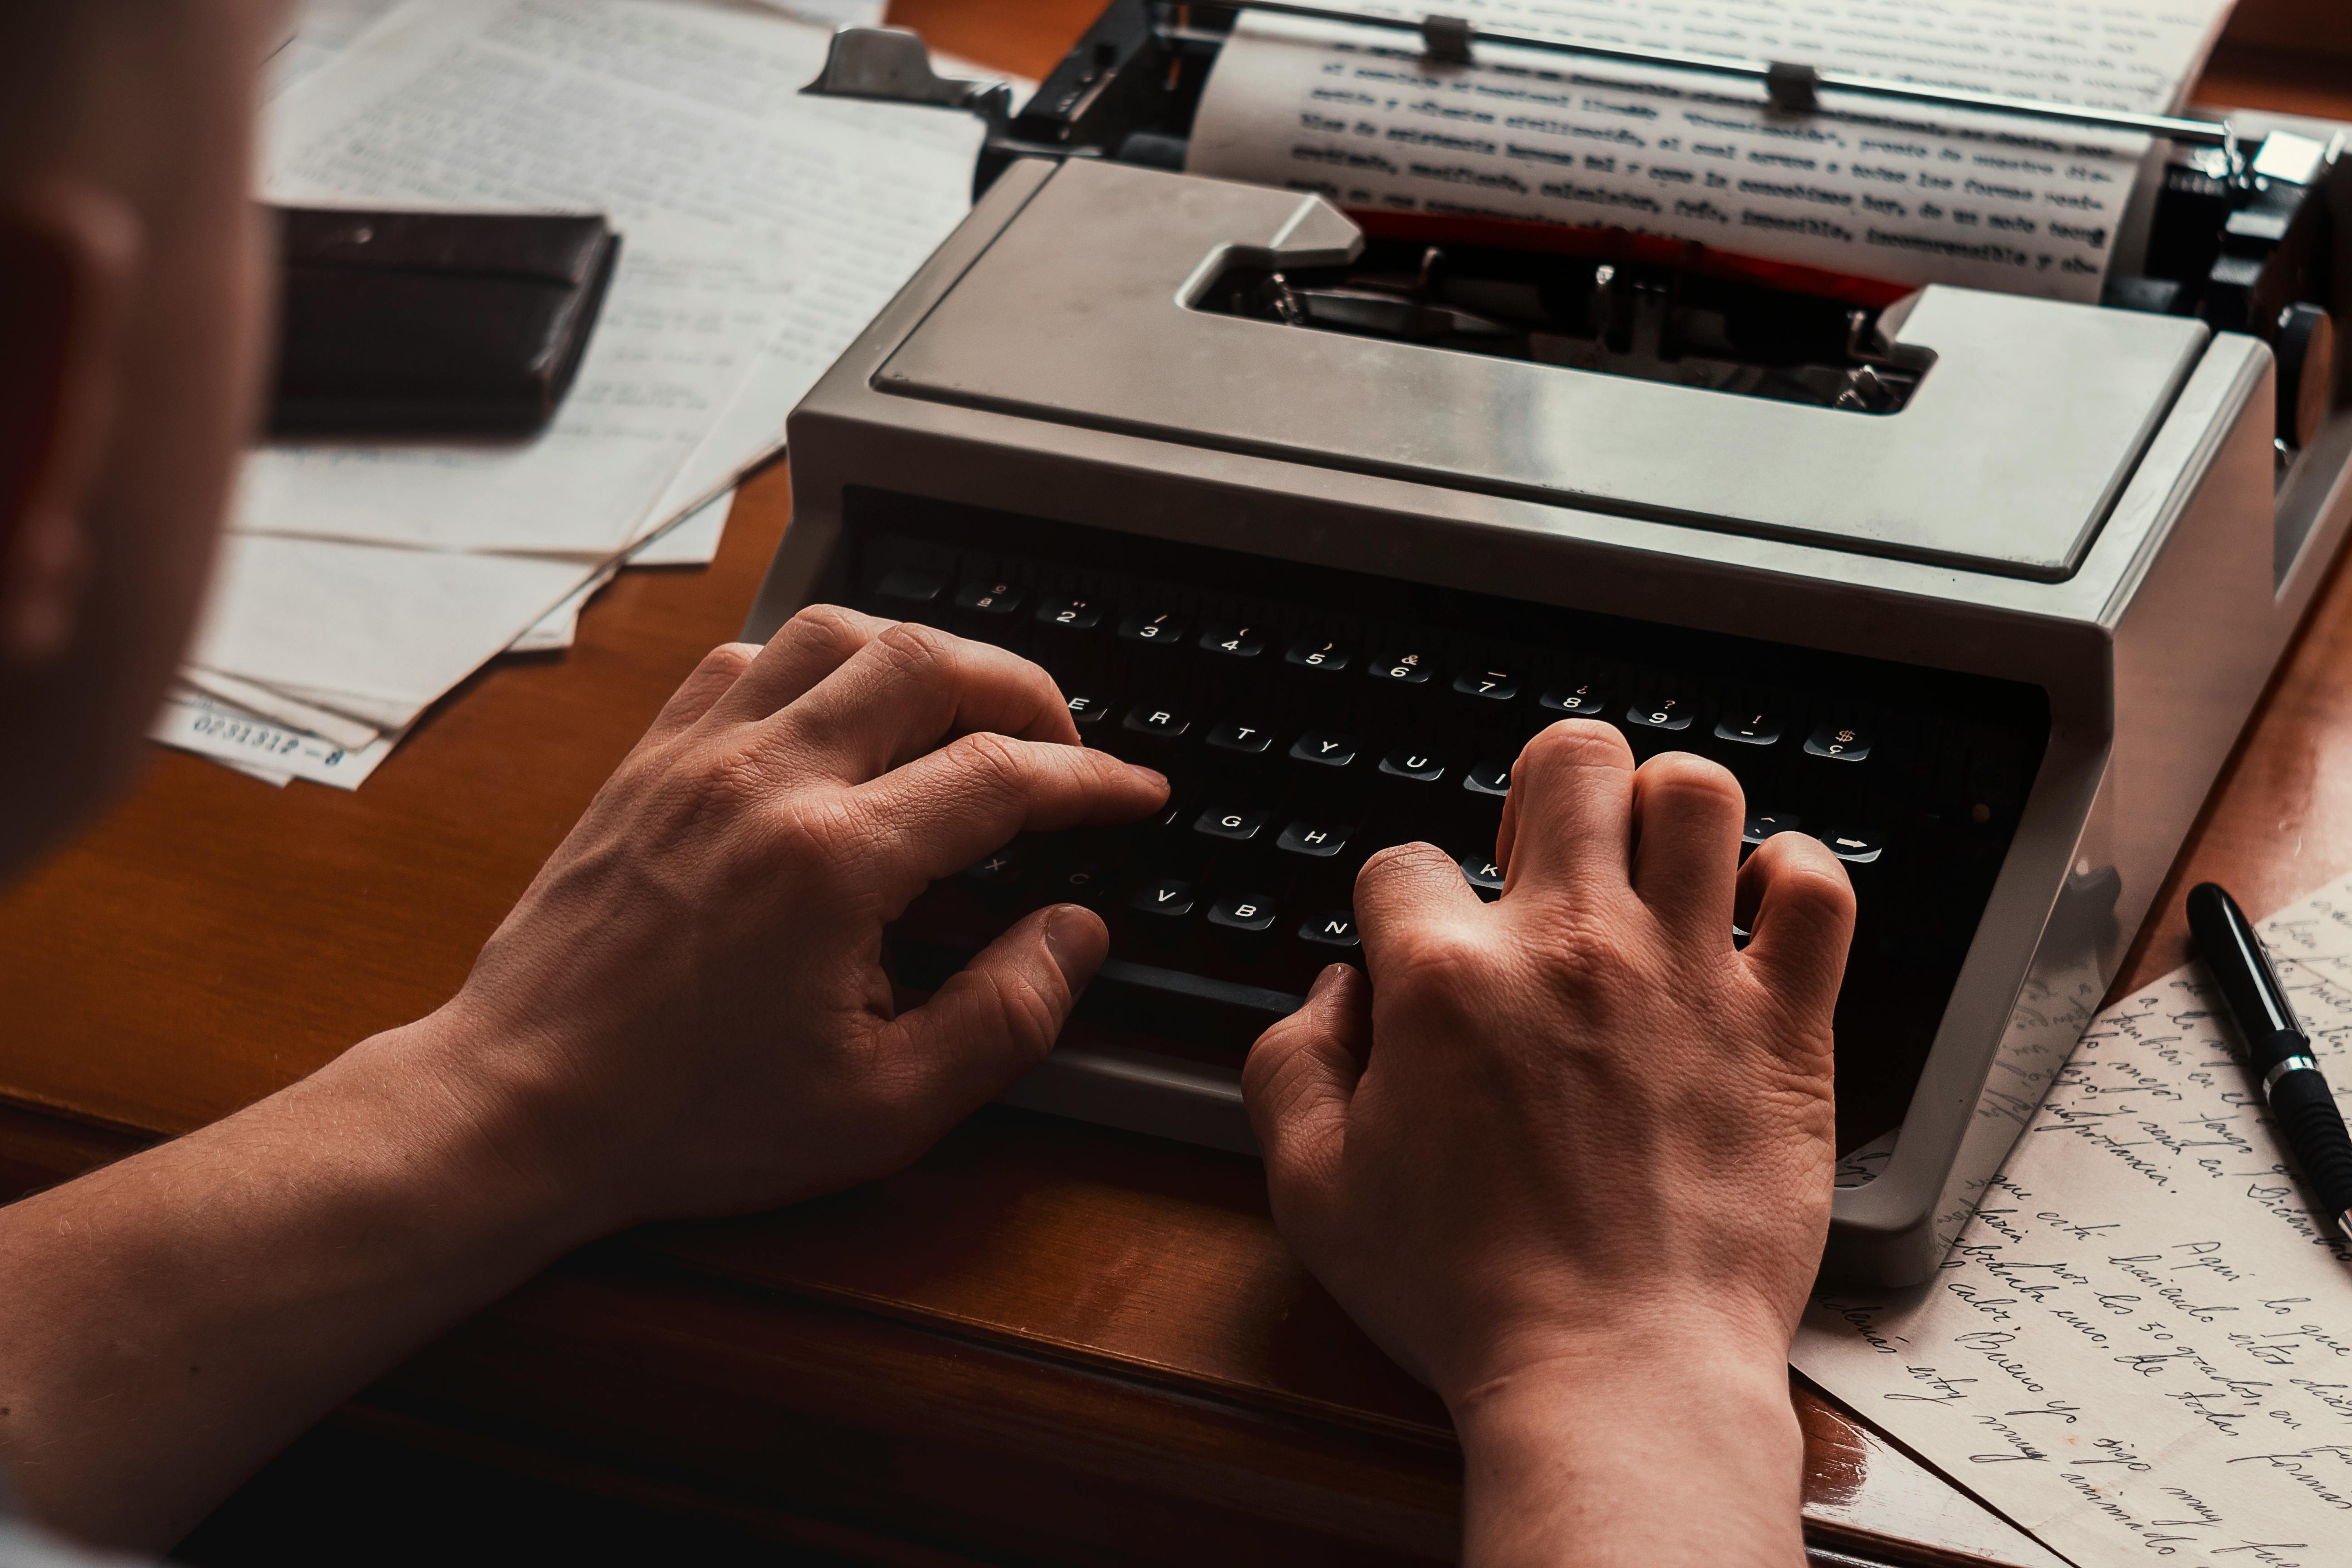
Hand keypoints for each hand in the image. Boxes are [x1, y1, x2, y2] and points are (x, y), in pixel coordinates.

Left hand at [412, 605, 1166, 1231]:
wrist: (519, 1109)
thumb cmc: (687, 1120)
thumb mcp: (882, 1109)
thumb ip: (1004, 1015)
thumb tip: (1074, 932)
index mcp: (831, 863)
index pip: (1000, 773)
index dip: (1091, 779)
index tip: (1133, 794)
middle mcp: (763, 779)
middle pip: (930, 661)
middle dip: (1025, 691)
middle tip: (1063, 750)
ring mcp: (695, 757)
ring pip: (836, 631)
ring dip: (924, 656)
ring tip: (967, 715)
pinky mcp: (647, 762)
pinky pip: (746, 658)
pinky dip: (819, 663)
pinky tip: (845, 716)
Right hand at [1243, 720, 1853, 1565]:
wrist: (1614, 1376)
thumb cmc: (1466, 1296)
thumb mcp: (1312, 1189)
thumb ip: (1291, 1064)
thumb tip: (1334, 990)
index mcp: (1446, 979)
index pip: (1403, 862)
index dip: (1397, 906)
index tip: (1418, 963)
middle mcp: (1569, 946)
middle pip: (1568, 761)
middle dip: (1543, 790)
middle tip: (1544, 863)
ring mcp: (1688, 976)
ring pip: (1696, 791)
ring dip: (1662, 810)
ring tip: (1648, 869)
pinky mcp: (1783, 1028)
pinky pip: (1818, 888)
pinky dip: (1792, 874)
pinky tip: (1751, 908)